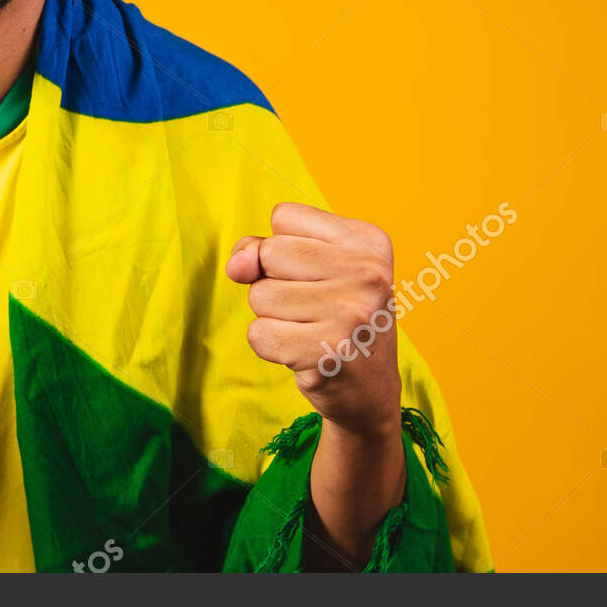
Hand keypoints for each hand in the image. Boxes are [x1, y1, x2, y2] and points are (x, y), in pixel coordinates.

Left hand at [226, 201, 401, 436]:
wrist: (369, 389)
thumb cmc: (335, 316)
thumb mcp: (311, 268)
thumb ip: (263, 248)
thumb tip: (237, 266)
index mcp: (369, 242)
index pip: (284, 216)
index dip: (283, 248)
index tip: (318, 274)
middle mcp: (368, 274)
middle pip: (269, 253)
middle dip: (274, 282)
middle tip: (313, 307)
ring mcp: (351, 314)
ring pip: (259, 295)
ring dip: (272, 316)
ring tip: (310, 329)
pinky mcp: (328, 354)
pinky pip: (258, 334)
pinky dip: (269, 346)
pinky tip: (303, 353)